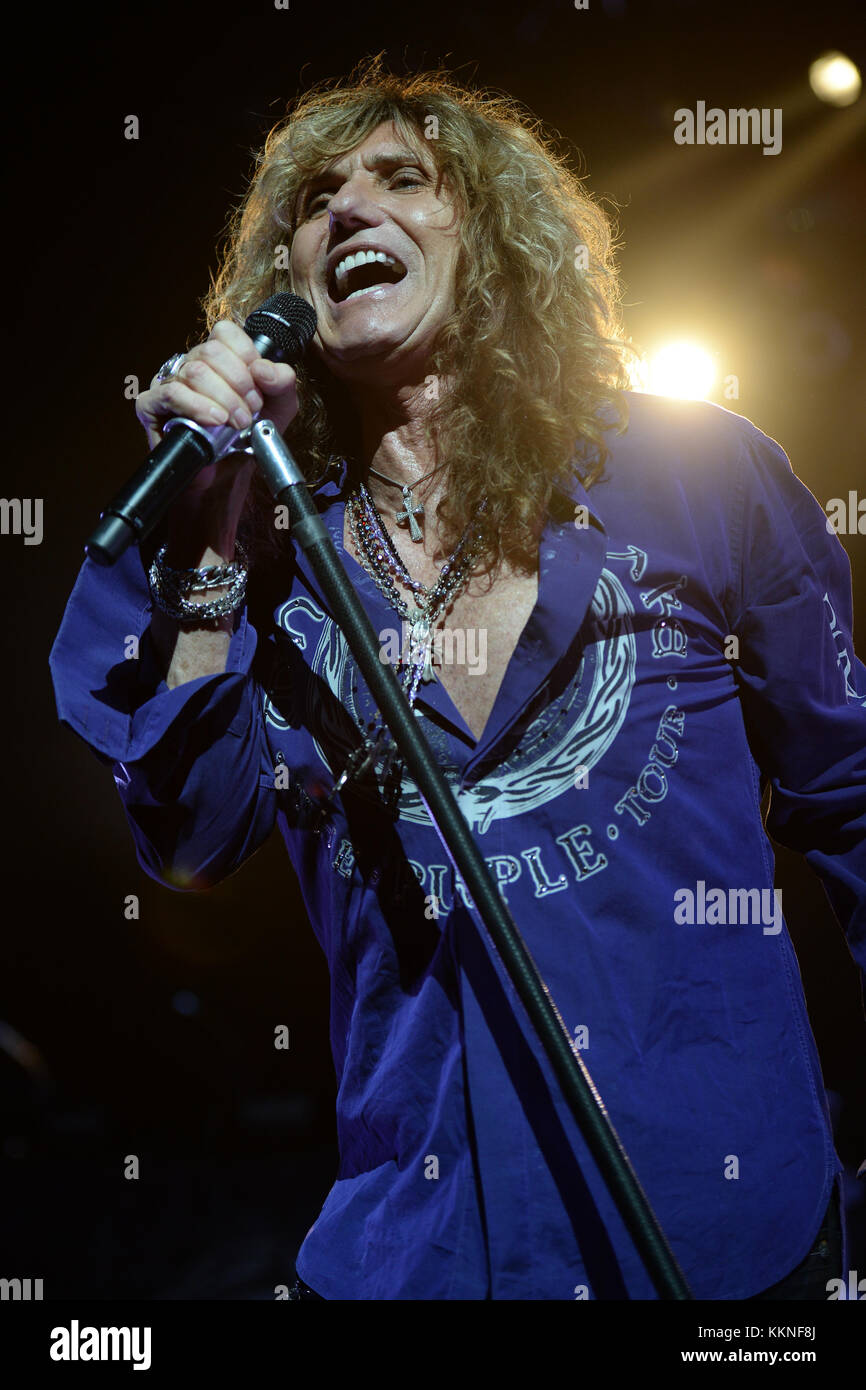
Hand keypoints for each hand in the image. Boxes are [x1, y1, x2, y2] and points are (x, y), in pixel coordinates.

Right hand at [136, 318, 300, 497]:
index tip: (258, 386)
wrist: (227, 474)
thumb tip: (263, 369)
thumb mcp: (279, 408)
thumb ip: (282, 382)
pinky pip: (172, 394)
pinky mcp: (152, 405)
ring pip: (194, 372)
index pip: (225, 333)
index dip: (246, 356)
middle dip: (238, 384)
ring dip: (223, 399)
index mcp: (218, 358)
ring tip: (237, 422)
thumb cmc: (247, 437)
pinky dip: (198, 406)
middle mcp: (191, 365)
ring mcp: (169, 382)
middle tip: (250, 411)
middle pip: (211, 352)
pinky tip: (215, 420)